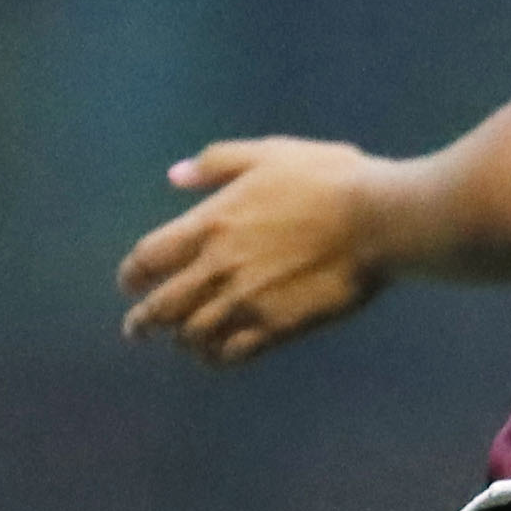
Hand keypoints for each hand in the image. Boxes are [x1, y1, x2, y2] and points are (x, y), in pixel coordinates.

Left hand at [115, 136, 397, 362]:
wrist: (378, 218)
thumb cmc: (329, 178)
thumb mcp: (272, 153)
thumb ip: (218, 162)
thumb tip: (173, 177)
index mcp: (211, 223)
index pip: (147, 260)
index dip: (133, 275)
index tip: (132, 283)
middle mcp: (217, 268)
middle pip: (160, 308)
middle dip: (143, 322)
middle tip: (138, 329)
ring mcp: (245, 301)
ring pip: (191, 336)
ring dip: (182, 340)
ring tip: (183, 341)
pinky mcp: (275, 326)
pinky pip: (230, 354)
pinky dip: (216, 357)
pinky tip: (219, 353)